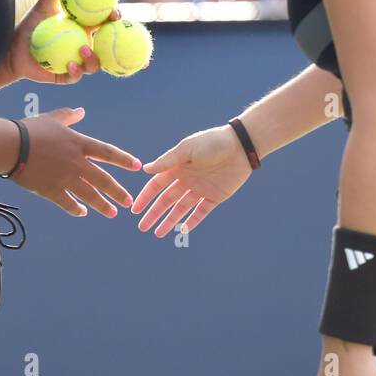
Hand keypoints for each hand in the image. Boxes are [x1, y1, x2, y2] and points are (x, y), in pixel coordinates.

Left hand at [3, 0, 117, 84]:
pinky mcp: (66, 76)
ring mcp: (77, 62)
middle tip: (110, 33)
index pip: (103, 24)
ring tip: (83, 49)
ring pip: (94, 64)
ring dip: (93, 58)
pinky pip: (75, 76)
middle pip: (106, 46)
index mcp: (83, 29)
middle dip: (116, 42)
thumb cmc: (30, 26)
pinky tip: (71, 65)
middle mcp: (83, 45)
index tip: (114, 13)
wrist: (12, 50)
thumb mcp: (42, 6)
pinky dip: (75, 71)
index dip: (113, 19)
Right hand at [8, 107, 139, 216]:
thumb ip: (69, 116)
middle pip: (103, 179)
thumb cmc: (30, 130)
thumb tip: (81, 111)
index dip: (123, 159)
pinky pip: (68, 203)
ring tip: (113, 213)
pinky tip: (82, 212)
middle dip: (117, 191)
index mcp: (79, 143)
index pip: (107, 152)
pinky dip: (76, 209)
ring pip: (89, 195)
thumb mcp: (52, 118)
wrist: (11, 146)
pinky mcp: (51, 190)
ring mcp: (65, 178)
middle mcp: (76, 162)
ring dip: (102, 205)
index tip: (137, 166)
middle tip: (128, 201)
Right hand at [132, 125, 252, 236]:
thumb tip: (145, 169)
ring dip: (169, 221)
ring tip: (157, 234)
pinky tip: (181, 230)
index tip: (135, 210)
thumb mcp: (187, 149)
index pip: (157, 185)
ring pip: (181, 209)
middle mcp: (186, 179)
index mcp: (177, 167)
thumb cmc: (212, 142)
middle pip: (166, 200)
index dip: (146, 197)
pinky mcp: (215, 197)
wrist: (240, 146)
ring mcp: (200, 189)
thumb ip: (167, 161)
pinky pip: (201, 212)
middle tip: (142, 228)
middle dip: (154, 213)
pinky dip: (192, 222)